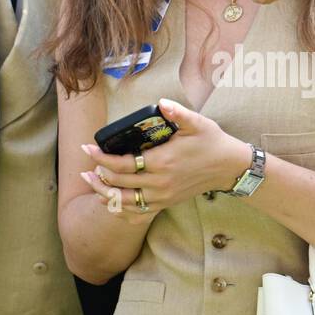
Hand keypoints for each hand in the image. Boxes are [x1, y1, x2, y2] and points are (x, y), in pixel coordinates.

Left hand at [78, 99, 248, 216]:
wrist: (228, 167)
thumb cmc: (212, 142)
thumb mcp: (197, 123)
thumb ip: (178, 113)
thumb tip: (161, 103)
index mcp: (163, 162)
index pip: (122, 164)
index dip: (101, 157)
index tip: (88, 148)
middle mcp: (159, 183)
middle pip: (118, 183)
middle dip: (97, 173)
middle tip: (85, 162)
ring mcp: (162, 196)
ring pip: (124, 201)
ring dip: (103, 192)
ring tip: (91, 181)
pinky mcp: (166, 203)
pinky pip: (137, 212)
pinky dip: (120, 208)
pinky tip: (109, 199)